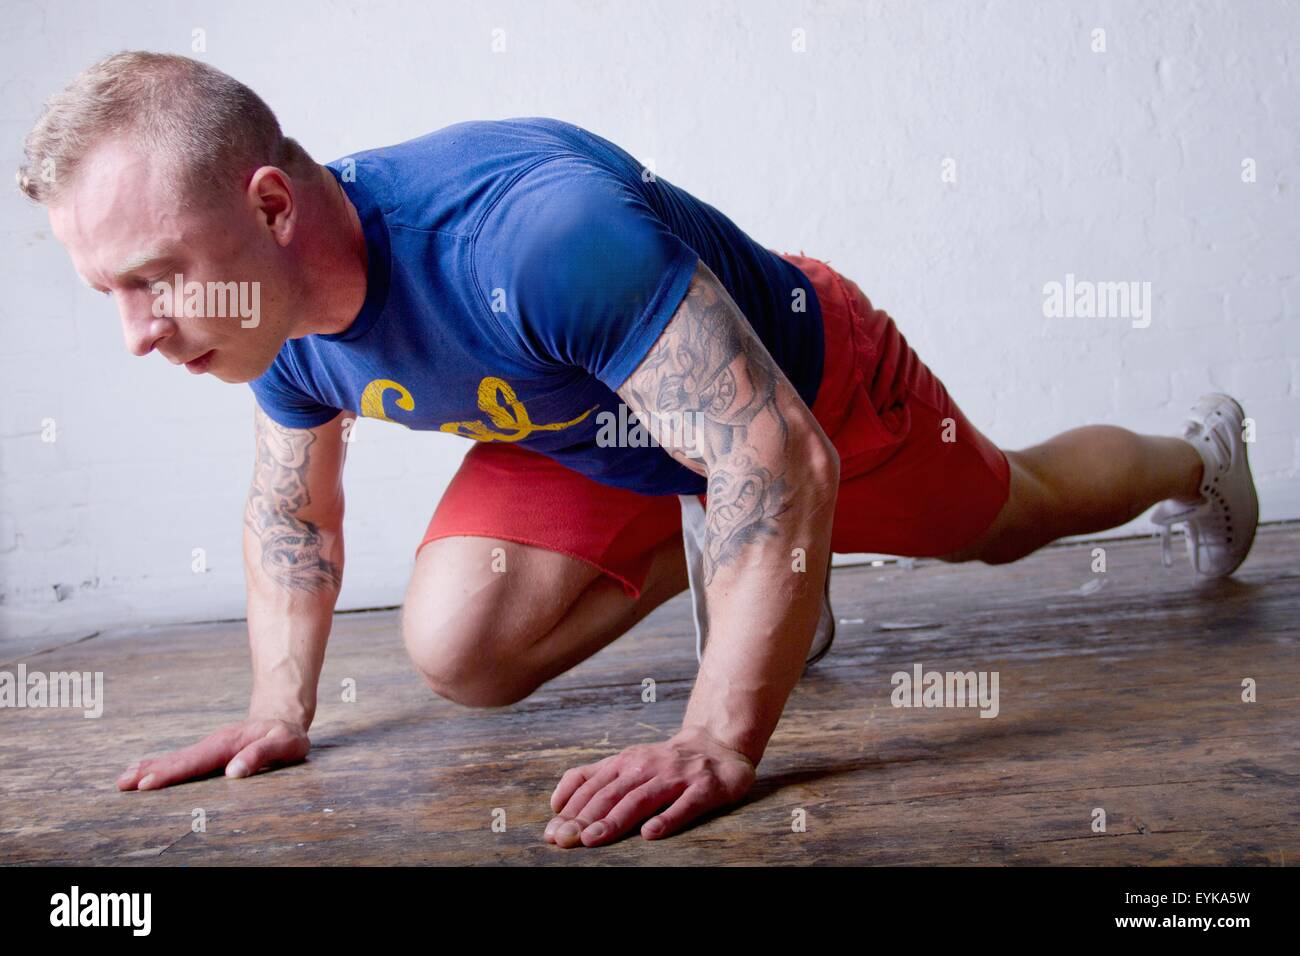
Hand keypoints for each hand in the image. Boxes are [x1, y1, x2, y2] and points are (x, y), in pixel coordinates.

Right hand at [116, 718, 309, 790]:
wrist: (283, 717)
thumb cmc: (287, 735)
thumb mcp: (285, 743)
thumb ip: (261, 755)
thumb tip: (233, 773)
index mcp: (228, 744)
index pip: (195, 762)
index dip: (170, 774)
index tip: (146, 784)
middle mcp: (214, 744)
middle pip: (178, 760)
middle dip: (149, 773)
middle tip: (122, 784)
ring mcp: (209, 746)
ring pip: (175, 759)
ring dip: (149, 768)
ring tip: (123, 779)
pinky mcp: (209, 751)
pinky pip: (181, 759)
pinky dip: (160, 765)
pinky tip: (143, 770)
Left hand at [545, 727, 755, 847]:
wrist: (717, 745)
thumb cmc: (664, 762)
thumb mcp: (627, 762)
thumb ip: (594, 779)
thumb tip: (557, 805)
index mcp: (625, 762)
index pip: (590, 785)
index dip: (569, 808)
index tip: (551, 832)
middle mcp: (646, 766)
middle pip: (610, 794)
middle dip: (584, 818)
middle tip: (565, 840)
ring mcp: (675, 777)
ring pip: (640, 799)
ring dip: (615, 819)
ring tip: (593, 839)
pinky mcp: (703, 789)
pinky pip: (684, 806)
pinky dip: (666, 819)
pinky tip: (650, 834)